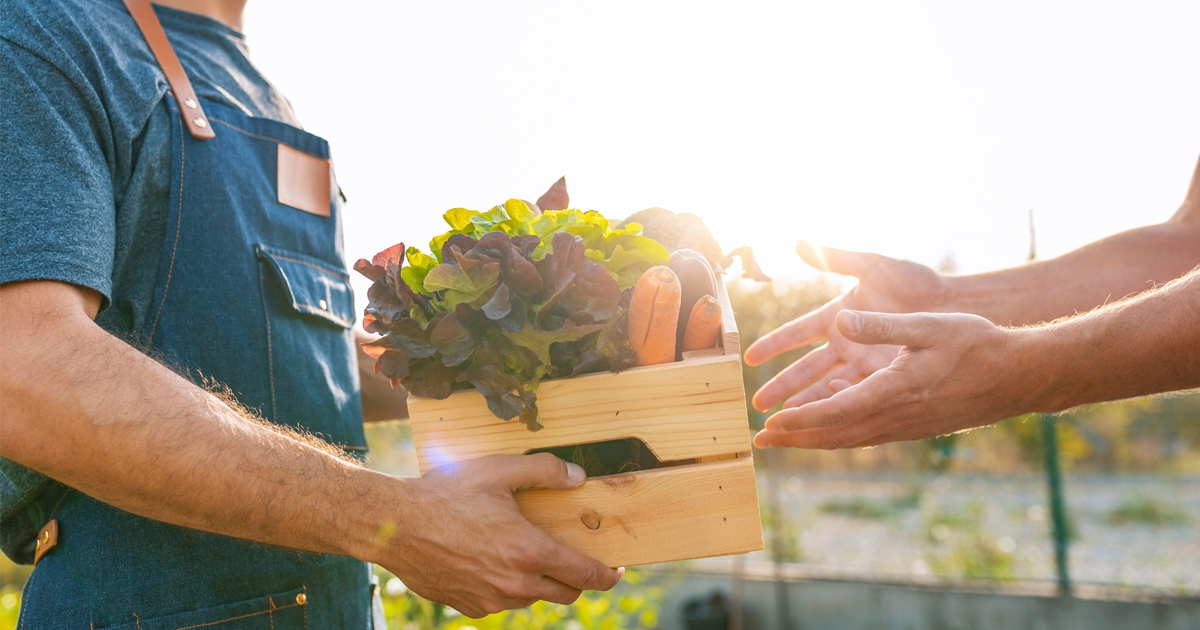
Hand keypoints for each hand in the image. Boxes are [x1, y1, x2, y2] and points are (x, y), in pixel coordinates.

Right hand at [383, 453, 621, 617]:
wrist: (394, 525)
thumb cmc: (446, 494)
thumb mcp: (498, 470)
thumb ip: (544, 470)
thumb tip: (577, 477)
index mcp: (529, 552)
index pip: (586, 575)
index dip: (607, 575)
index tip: (616, 569)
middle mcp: (515, 584)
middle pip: (566, 594)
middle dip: (576, 578)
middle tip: (572, 557)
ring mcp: (491, 600)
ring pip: (532, 598)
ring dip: (537, 580)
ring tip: (522, 551)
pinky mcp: (470, 607)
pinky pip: (501, 602)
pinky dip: (507, 586)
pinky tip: (490, 560)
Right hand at [745, 242, 949, 410]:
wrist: (958, 303)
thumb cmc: (915, 280)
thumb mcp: (874, 265)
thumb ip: (838, 258)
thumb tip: (799, 243)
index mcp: (839, 315)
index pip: (797, 333)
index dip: (774, 345)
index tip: (750, 358)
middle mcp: (847, 341)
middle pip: (807, 369)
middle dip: (782, 387)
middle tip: (757, 405)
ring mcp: (865, 361)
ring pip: (828, 387)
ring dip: (806, 404)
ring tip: (783, 422)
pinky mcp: (884, 376)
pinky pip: (856, 396)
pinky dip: (838, 410)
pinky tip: (821, 426)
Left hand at [753, 310, 1031, 448]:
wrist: (1017, 377)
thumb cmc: (975, 345)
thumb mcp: (927, 326)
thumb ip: (881, 325)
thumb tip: (841, 318)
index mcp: (894, 390)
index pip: (835, 411)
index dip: (800, 419)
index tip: (771, 422)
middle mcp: (896, 415)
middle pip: (834, 434)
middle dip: (795, 438)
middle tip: (760, 442)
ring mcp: (905, 426)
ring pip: (849, 439)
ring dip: (813, 441)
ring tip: (783, 441)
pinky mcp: (913, 426)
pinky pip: (866, 436)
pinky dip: (838, 436)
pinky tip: (827, 431)